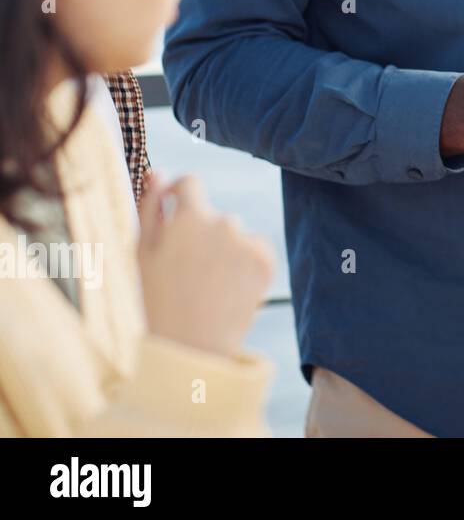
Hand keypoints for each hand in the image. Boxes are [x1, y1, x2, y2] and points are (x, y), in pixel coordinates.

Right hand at [137, 174, 273, 358]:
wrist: (189, 347)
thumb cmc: (155, 300)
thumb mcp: (140, 254)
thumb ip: (150, 207)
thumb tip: (158, 172)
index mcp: (188, 217)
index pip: (190, 183)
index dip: (181, 196)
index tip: (177, 212)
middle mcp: (224, 222)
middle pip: (213, 216)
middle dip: (201, 235)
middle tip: (187, 273)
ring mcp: (248, 242)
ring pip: (235, 235)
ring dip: (224, 250)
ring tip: (206, 285)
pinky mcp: (266, 261)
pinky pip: (254, 250)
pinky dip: (244, 264)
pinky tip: (226, 288)